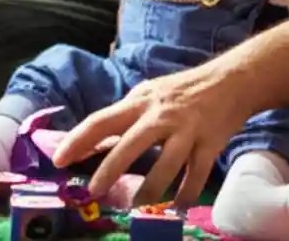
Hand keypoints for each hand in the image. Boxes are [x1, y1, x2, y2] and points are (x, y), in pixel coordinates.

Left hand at [51, 63, 253, 206]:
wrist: (230, 81)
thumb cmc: (180, 91)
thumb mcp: (147, 96)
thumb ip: (123, 119)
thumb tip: (92, 144)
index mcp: (139, 101)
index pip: (101, 120)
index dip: (78, 140)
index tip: (59, 159)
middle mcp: (160, 115)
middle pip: (130, 144)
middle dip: (110, 169)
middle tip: (94, 191)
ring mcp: (186, 130)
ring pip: (166, 164)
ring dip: (150, 189)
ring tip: (136, 206)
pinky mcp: (210, 143)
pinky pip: (196, 174)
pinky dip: (186, 193)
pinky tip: (176, 206)